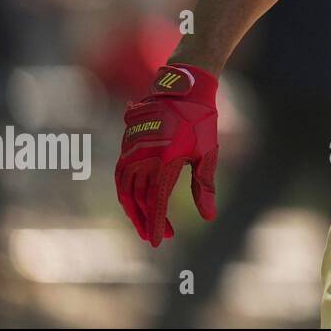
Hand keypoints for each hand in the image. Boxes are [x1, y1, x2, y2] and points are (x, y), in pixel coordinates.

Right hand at [115, 64, 219, 246]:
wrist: (183, 89)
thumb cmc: (201, 121)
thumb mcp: (207, 153)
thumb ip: (204, 187)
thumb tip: (208, 216)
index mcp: (165, 161)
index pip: (156, 201)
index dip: (156, 223)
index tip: (158, 241)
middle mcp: (144, 157)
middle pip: (138, 199)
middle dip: (145, 220)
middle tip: (156, 237)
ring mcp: (132, 150)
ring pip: (125, 188)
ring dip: (133, 208)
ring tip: (145, 223)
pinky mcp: (127, 144)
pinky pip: (121, 174)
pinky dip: (126, 191)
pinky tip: (135, 201)